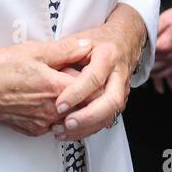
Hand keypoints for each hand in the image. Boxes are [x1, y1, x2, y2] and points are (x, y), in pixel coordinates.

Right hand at [0, 37, 92, 136]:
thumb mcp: (34, 51)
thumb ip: (65, 50)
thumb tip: (85, 46)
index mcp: (57, 88)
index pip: (95, 90)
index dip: (95, 78)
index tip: (90, 69)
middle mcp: (54, 111)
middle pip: (86, 106)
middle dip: (86, 92)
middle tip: (74, 76)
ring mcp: (44, 123)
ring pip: (71, 116)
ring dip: (71, 103)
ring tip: (58, 86)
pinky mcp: (34, 130)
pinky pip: (54, 122)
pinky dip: (55, 111)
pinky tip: (44, 97)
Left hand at [53, 4, 146, 141]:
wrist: (125, 41)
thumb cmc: (99, 41)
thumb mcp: (81, 39)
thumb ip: (65, 52)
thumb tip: (46, 65)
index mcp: (107, 55)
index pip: (94, 77)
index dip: (76, 93)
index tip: (59, 104)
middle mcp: (118, 74)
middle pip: (110, 101)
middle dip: (88, 116)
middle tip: (66, 123)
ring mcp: (122, 89)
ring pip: (111, 114)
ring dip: (87, 127)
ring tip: (63, 131)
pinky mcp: (119, 101)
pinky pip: (107, 119)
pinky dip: (89, 129)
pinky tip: (71, 132)